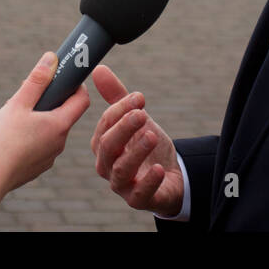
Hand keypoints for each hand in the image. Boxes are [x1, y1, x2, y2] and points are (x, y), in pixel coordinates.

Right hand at [0, 52, 90, 194]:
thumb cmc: (4, 140)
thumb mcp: (18, 103)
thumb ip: (36, 80)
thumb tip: (52, 58)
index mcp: (60, 124)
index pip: (82, 100)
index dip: (76, 85)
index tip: (63, 77)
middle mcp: (60, 141)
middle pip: (64, 114)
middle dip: (51, 100)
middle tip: (30, 94)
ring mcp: (50, 156)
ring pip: (51, 130)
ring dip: (40, 118)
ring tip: (16, 116)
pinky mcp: (39, 166)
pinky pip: (42, 145)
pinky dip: (33, 136)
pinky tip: (14, 136)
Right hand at [90, 64, 182, 217]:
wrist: (169, 175)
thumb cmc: (146, 146)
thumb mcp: (135, 118)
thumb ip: (117, 96)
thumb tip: (99, 69)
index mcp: (103, 144)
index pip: (105, 125)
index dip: (120, 110)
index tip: (139, 97)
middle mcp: (107, 165)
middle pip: (108, 147)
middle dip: (124, 128)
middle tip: (141, 113)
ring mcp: (121, 184)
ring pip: (121, 170)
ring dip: (136, 151)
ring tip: (152, 135)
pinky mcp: (138, 199)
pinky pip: (139, 194)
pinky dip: (148, 181)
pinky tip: (158, 168)